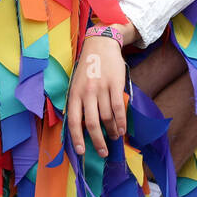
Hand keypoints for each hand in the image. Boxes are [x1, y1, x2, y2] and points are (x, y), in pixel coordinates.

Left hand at [68, 33, 127, 157]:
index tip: (82, 151)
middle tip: (103, 152)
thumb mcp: (76, 84)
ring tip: (114, 138)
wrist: (100, 44)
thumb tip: (81, 127)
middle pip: (92, 123)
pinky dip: (121, 122)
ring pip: (107, 117)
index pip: (73, 120)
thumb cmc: (87, 68)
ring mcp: (102, 88)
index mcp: (74, 93)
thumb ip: (77, 103)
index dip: (76, 138)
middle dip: (97, 141)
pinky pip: (118, 108)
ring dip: (112, 132)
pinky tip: (122, 129)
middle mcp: (87, 92)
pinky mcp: (115, 84)